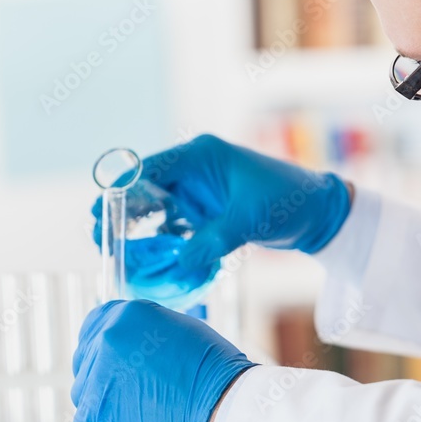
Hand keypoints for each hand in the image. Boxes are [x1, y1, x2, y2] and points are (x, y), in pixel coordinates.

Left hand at [71, 300, 255, 421]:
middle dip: (104, 370)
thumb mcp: (176, 327)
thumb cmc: (211, 368)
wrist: (220, 405)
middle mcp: (107, 339)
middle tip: (133, 386)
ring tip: (139, 404)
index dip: (102, 341)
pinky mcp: (97, 412)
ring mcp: (98, 376)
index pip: (93, 323)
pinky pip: (85, 419)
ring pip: (83, 389)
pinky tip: (130, 421)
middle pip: (85, 356)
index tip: (113, 357)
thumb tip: (125, 339)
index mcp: (127, 314)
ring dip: (104, 397)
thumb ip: (142, 330)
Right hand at [91, 134, 351, 285]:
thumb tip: (180, 265)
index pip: (150, 168)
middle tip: (102, 240)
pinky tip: (152, 265)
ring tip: (119, 255)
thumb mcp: (250, 219)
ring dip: (141, 232)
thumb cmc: (289, 201)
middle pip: (146, 190)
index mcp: (201, 156)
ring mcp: (200, 193)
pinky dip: (164, 244)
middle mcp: (195, 171)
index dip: (122, 191)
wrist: (318, 213)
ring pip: (158, 211)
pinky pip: (176, 228)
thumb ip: (214, 240)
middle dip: (123, 214)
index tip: (103, 215)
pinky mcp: (207, 214)